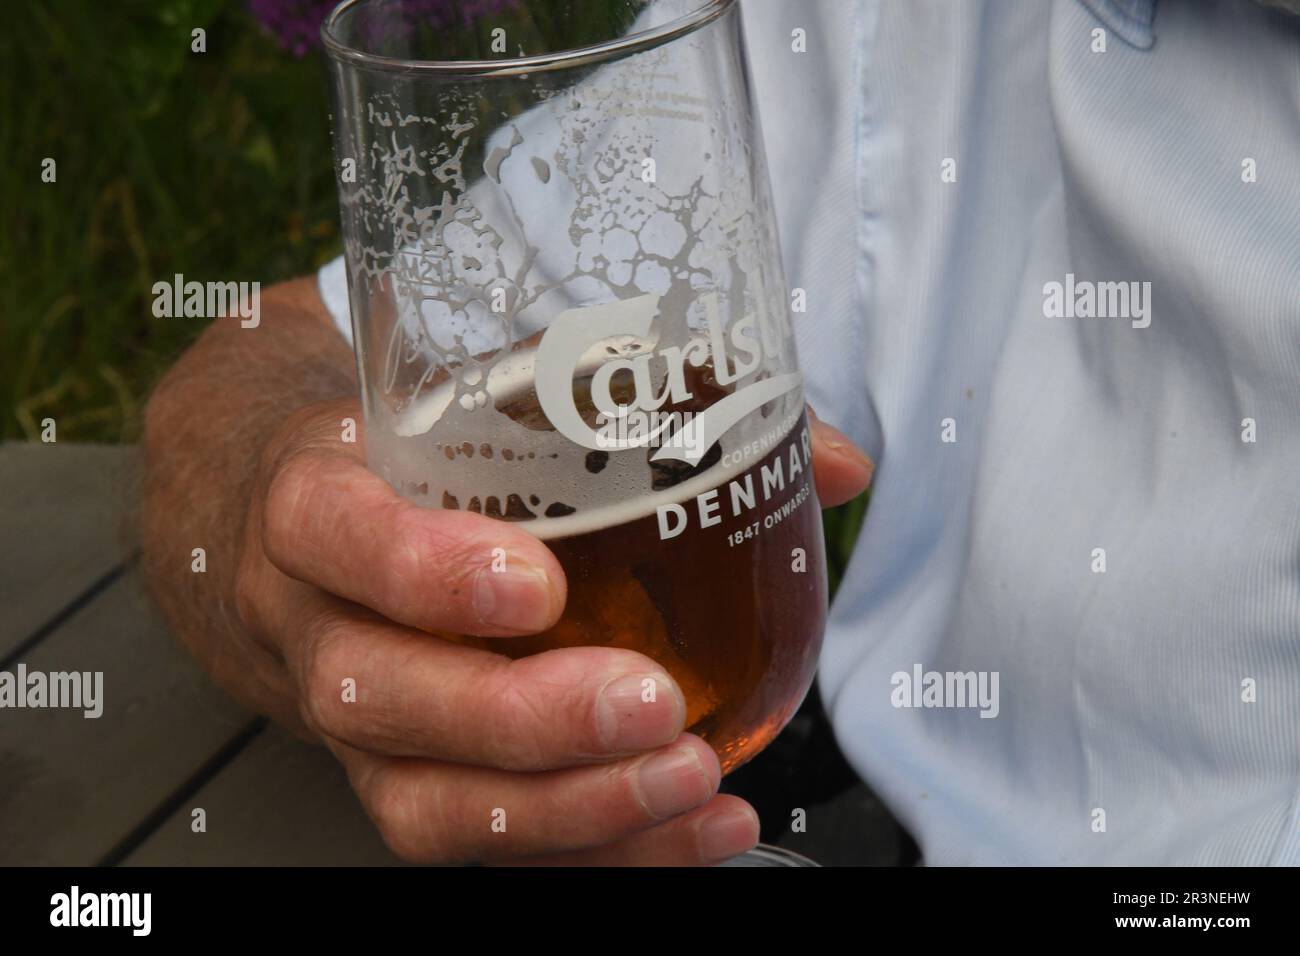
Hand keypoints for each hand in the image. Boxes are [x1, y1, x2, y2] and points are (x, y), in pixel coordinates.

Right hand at [230, 397, 871, 864]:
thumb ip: (642, 410)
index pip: (332, 531)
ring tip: (685, 779)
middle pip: (376, 693)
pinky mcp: (408, 784)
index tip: (536, 583)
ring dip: (567, 805)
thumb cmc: (417, 468)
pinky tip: (690, 831)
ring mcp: (358, 727)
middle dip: (520, 715)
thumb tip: (835, 461)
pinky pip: (480, 845)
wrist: (318, 544)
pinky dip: (594, 849)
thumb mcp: (487, 405)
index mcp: (319, 501)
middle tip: (645, 701)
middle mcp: (318, 626)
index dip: (419, 569)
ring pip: (427, 799)